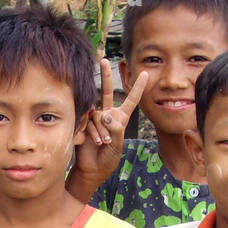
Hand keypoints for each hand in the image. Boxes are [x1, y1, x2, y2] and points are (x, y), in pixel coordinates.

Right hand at [72, 60, 148, 185]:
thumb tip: (105, 115)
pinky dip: (91, 133)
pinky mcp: (82, 124)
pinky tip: (90, 142)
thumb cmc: (109, 157)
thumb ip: (115, 128)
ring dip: (101, 130)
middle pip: (107, 91)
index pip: (131, 100)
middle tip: (103, 59)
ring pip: (98, 116)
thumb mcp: (118, 143)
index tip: (144, 74)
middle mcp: (107, 114)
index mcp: (120, 118)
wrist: (92, 168)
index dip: (138, 87)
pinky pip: (87, 123)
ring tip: (103, 143)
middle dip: (105, 75)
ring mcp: (94, 118)